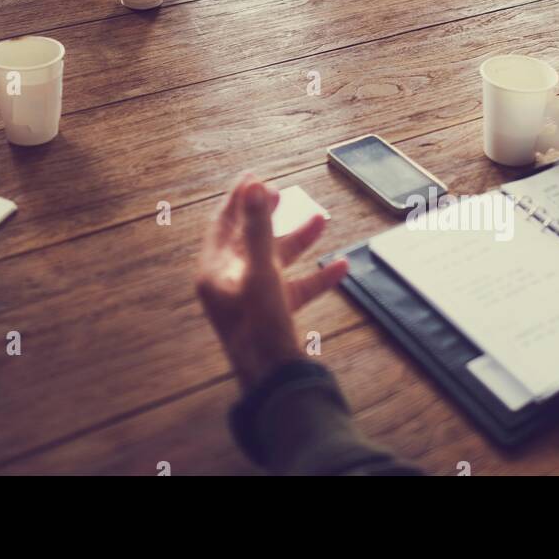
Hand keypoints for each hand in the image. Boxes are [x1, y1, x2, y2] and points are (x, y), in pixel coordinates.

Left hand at [196, 173, 348, 392]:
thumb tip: (253, 185)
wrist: (276, 382)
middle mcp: (231, 283)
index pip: (224, 224)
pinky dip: (316, 276)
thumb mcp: (261, 270)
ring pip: (276, 261)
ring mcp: (252, 299)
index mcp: (216, 270)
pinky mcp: (274, 315)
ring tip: (322, 219)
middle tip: (280, 192)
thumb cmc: (261, 326)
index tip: (254, 175)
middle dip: (267, 215)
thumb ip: (257, 227)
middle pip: (249, 239)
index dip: (239, 198)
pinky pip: (296, 288)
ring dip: (299, 241)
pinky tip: (342, 266)